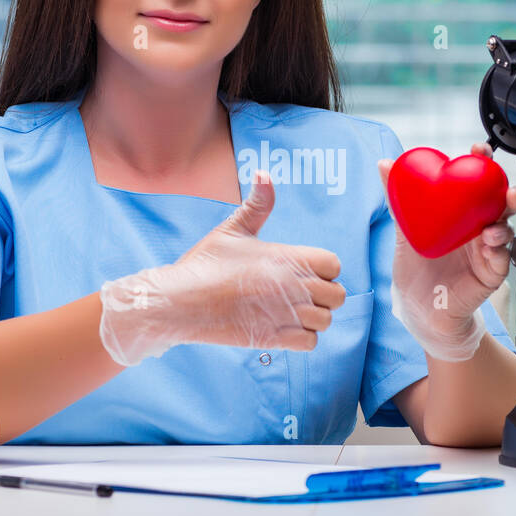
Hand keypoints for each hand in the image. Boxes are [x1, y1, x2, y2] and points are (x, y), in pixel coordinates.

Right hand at [98, 170, 347, 365]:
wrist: (179, 302)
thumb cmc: (205, 263)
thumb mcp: (232, 229)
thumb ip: (257, 204)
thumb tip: (264, 173)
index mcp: (285, 258)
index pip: (334, 264)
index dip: (324, 268)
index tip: (306, 271)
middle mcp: (291, 287)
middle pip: (337, 295)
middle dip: (324, 294)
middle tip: (301, 293)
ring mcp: (283, 315)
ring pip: (326, 321)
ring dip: (314, 317)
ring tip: (292, 312)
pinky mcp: (273, 338)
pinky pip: (310, 343)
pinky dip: (302, 338)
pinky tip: (284, 328)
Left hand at [377, 142, 515, 359]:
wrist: (419, 308)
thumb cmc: (417, 268)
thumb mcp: (405, 229)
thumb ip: (398, 198)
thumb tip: (384, 164)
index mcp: (463, 213)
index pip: (478, 183)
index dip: (483, 164)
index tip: (478, 151)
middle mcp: (480, 228)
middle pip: (501, 202)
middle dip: (507, 188)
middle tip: (500, 182)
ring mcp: (488, 250)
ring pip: (507, 228)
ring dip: (505, 219)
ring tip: (495, 217)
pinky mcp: (491, 273)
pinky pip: (501, 258)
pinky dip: (499, 248)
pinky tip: (490, 242)